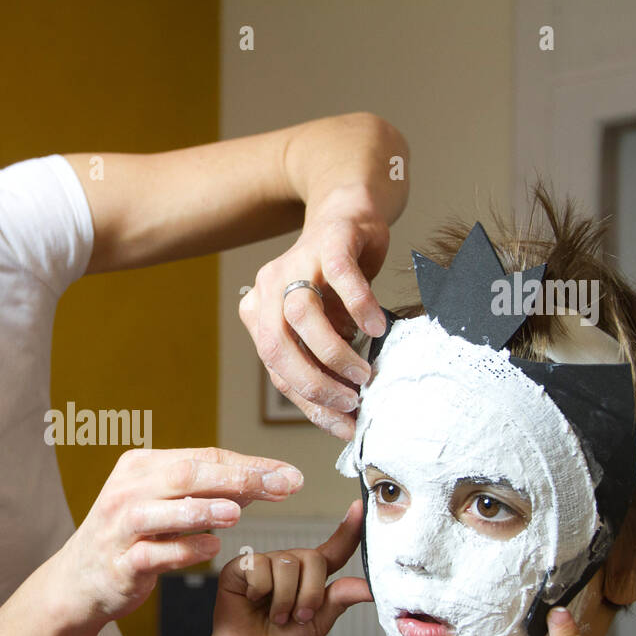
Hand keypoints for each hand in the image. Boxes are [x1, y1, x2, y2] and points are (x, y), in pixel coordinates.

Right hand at [53, 447, 304, 626]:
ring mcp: (119, 527)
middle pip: (185, 475)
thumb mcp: (165, 506)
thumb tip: (266, 481)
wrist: (81, 580)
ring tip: (240, 512)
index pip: (202, 458)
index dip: (249, 465)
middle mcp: (127, 490)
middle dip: (238, 479)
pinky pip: (154, 554)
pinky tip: (212, 547)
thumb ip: (208, 493)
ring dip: (203, 510)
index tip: (290, 476)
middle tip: (280, 487)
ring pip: (162, 512)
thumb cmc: (131, 537)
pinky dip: (185, 550)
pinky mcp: (120, 564)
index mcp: (140, 466)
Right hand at [190, 498, 371, 635]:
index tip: (361, 507)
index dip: (348, 529)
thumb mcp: (319, 623)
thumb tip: (370, 586)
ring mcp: (263, 563)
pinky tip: (253, 601)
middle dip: (310, 593)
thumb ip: (340, 598)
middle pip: (311, 558)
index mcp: (311, 576)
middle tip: (299, 617)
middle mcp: (288, 564)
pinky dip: (259, 589)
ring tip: (276, 617)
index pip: (334, 548)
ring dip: (284, 598)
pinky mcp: (239, 567)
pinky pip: (258, 566)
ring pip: (286, 564)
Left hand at [239, 185, 390, 438]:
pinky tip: (375, 329)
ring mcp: (295, 261)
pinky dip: (357, 305)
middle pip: (278, 346)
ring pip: (302, 315)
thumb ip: (322, 359)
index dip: (310, 401)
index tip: (342, 423)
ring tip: (363, 373)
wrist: (348, 211)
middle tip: (350, 402)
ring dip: (333, 352)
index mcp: (260, 314)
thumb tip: (344, 410)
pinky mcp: (328, 240)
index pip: (278, 369)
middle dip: (315, 384)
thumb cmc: (337, 279)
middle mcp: (268, 289)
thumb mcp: (324, 325)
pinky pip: (338, 275)